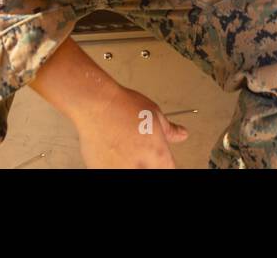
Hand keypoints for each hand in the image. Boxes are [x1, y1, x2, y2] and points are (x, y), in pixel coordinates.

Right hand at [72, 84, 188, 168]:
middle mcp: (139, 165)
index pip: (168, 169)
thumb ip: (169, 130)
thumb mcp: (154, 113)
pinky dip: (113, 164)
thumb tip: (181, 134)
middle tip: (138, 151)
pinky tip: (111, 151)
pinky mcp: (101, 170)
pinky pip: (112, 170)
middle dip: (147, 163)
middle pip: (150, 172)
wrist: (95, 104)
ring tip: (122, 149)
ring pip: (130, 171)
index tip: (159, 159)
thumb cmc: (121, 106)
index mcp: (156, 153)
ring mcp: (119, 170)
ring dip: (129, 163)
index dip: (164, 163)